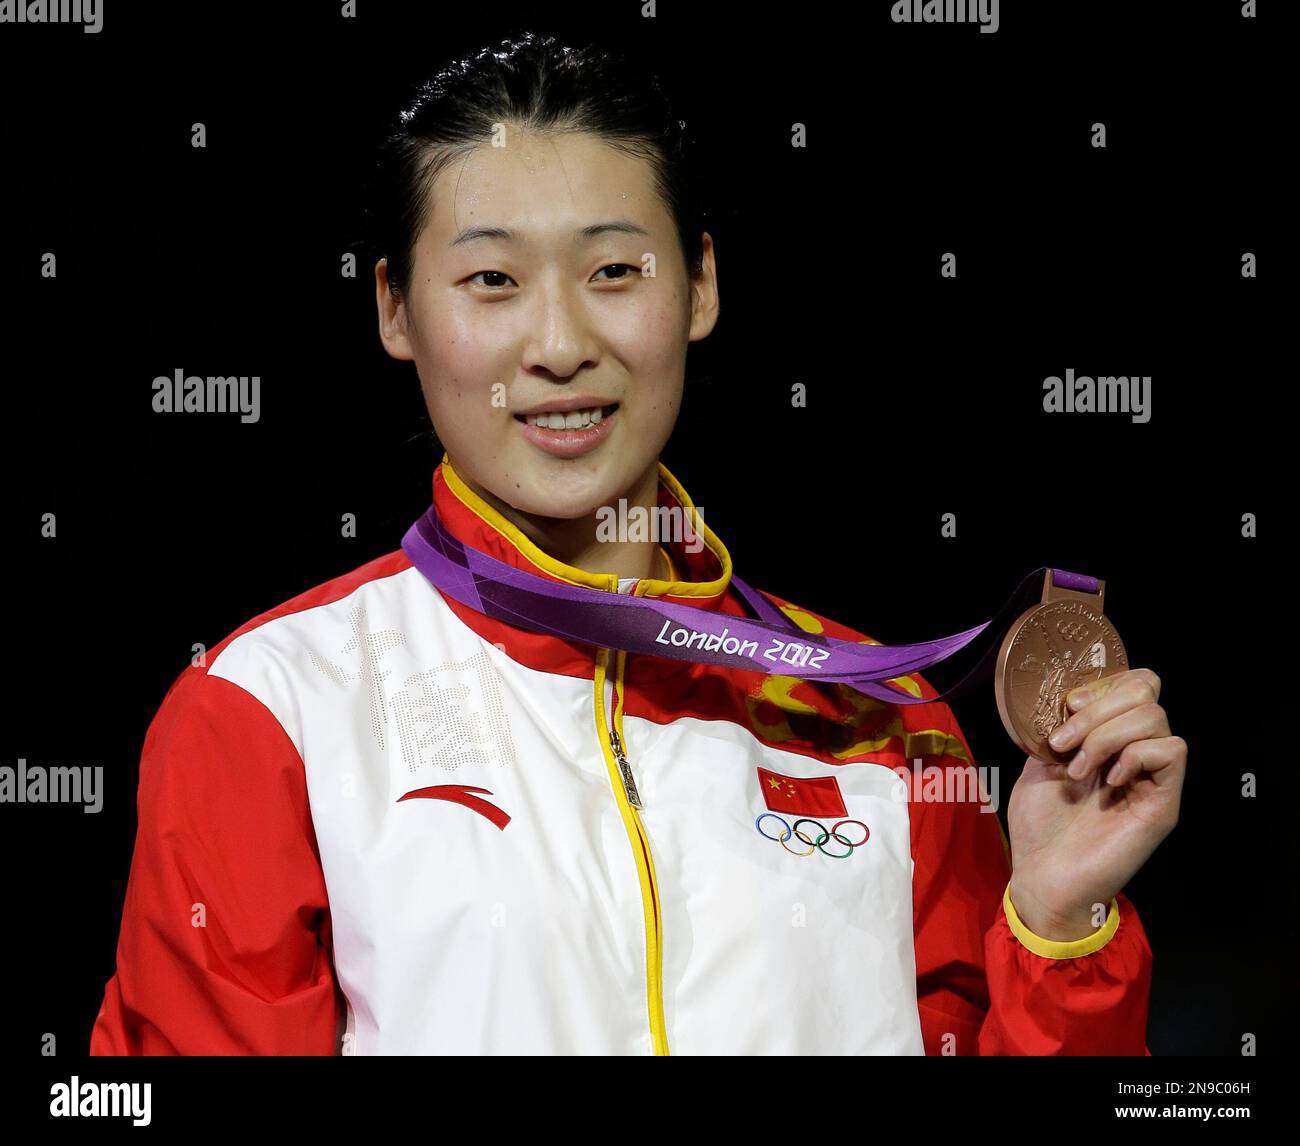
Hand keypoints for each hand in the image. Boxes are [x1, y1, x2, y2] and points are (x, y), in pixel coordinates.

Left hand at [1006, 668, 1185, 940]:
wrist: (1044, 877)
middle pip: (1147, 692)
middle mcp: (1134, 754)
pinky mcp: (1163, 802)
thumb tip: (1070, 700)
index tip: (1066, 709)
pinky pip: (1171, 751)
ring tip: (1079, 769)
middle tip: (1065, 743)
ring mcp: (1152, 777)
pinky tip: (1108, 781)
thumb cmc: (1040, 828)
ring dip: (1106, 735)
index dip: (1102, 685)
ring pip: (1155, 717)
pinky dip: (1134, 755)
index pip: (1134, 684)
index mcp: (1108, 740)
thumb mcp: (1039, 764)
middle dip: (1098, 709)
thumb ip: (1061, 728)